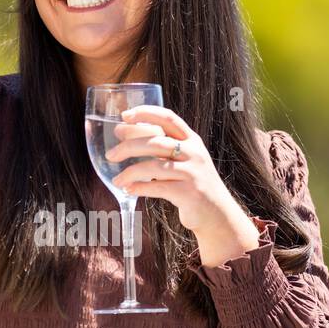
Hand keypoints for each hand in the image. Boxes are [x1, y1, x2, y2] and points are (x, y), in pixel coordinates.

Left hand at [105, 104, 262, 265]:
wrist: (218, 214)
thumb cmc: (193, 185)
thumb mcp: (185, 160)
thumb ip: (164, 148)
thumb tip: (126, 137)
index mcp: (192, 140)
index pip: (168, 118)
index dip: (145, 113)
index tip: (124, 115)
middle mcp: (194, 153)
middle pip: (156, 141)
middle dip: (129, 146)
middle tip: (111, 154)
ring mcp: (193, 173)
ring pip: (154, 166)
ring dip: (130, 172)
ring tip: (117, 180)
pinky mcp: (189, 194)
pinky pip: (157, 187)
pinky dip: (140, 188)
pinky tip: (129, 189)